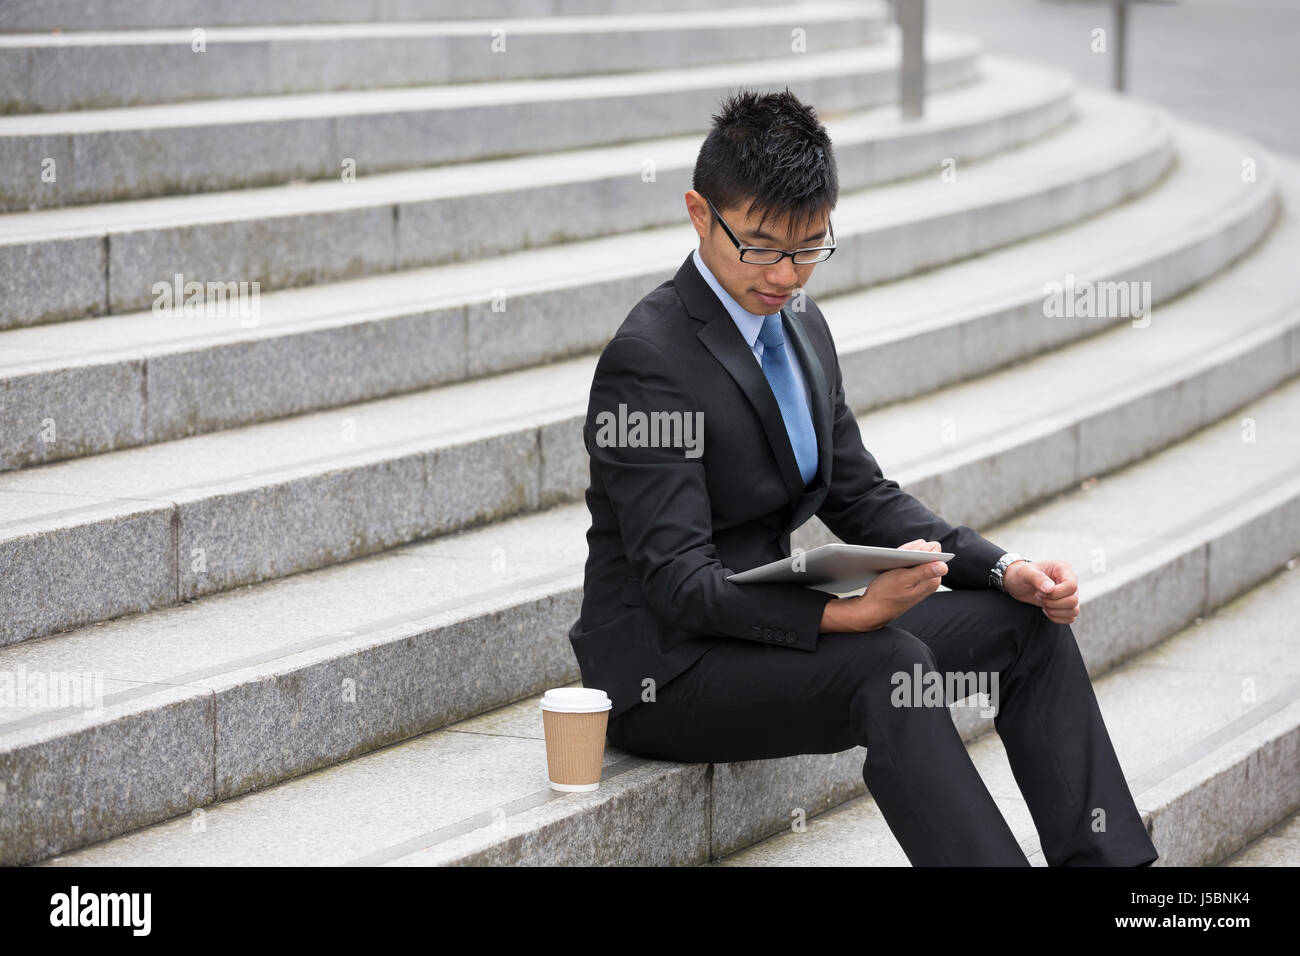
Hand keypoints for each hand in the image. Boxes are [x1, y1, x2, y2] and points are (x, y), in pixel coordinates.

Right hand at [819, 539, 946, 632]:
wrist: (873, 609)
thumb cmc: (885, 595)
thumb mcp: (903, 580)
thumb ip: (924, 571)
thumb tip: (944, 566)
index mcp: (933, 579)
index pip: (933, 549)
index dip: (918, 549)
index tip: (906, 558)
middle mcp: (932, 579)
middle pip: (926, 551)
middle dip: (912, 552)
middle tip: (898, 564)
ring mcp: (924, 580)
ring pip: (917, 556)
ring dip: (905, 557)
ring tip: (895, 568)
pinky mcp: (915, 580)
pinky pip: (911, 563)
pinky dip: (902, 562)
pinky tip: (894, 570)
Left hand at [1003, 559, 1078, 623]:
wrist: (1017, 582)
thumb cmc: (1020, 574)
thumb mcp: (1024, 573)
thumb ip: (1037, 578)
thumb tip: (1050, 588)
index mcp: (1063, 568)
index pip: (1071, 586)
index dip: (1056, 593)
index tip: (1042, 591)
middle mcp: (1070, 580)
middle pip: (1073, 600)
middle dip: (1053, 603)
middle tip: (1040, 597)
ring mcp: (1070, 593)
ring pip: (1074, 610)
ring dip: (1055, 611)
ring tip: (1043, 603)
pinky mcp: (1067, 605)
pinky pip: (1070, 618)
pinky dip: (1057, 618)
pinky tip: (1046, 610)